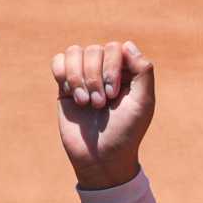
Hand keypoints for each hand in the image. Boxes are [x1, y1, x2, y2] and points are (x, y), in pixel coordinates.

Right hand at [53, 40, 154, 188]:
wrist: (100, 157)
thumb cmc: (125, 132)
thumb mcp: (143, 103)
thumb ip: (143, 71)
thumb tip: (127, 44)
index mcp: (126, 71)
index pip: (115, 48)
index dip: (111, 67)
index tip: (114, 94)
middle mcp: (105, 70)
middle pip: (94, 50)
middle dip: (95, 77)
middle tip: (99, 104)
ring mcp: (84, 76)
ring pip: (75, 52)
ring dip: (79, 78)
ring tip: (85, 103)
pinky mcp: (65, 86)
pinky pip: (59, 61)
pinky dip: (63, 73)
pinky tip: (70, 93)